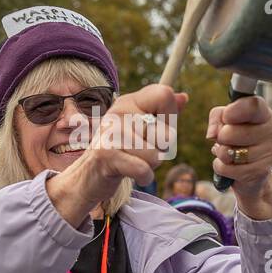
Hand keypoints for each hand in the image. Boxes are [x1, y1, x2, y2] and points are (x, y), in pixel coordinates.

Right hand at [48, 84, 187, 225]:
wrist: (87, 176)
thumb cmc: (120, 151)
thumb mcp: (141, 128)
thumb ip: (163, 114)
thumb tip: (184, 98)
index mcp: (128, 102)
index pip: (164, 95)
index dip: (170, 118)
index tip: (156, 129)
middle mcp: (119, 112)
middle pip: (167, 133)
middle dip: (161, 150)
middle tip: (141, 151)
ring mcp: (111, 133)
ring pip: (156, 155)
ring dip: (150, 166)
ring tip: (133, 161)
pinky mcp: (106, 154)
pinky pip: (144, 169)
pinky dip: (144, 177)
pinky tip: (132, 174)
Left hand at [209, 95, 271, 218]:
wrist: (253, 167)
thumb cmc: (238, 135)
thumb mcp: (226, 119)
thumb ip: (217, 117)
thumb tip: (212, 134)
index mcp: (264, 113)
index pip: (252, 106)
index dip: (234, 111)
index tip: (226, 116)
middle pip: (232, 133)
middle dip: (220, 137)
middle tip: (224, 138)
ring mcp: (269, 153)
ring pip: (228, 153)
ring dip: (220, 153)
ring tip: (228, 151)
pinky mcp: (261, 171)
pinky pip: (228, 169)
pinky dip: (221, 167)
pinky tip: (229, 164)